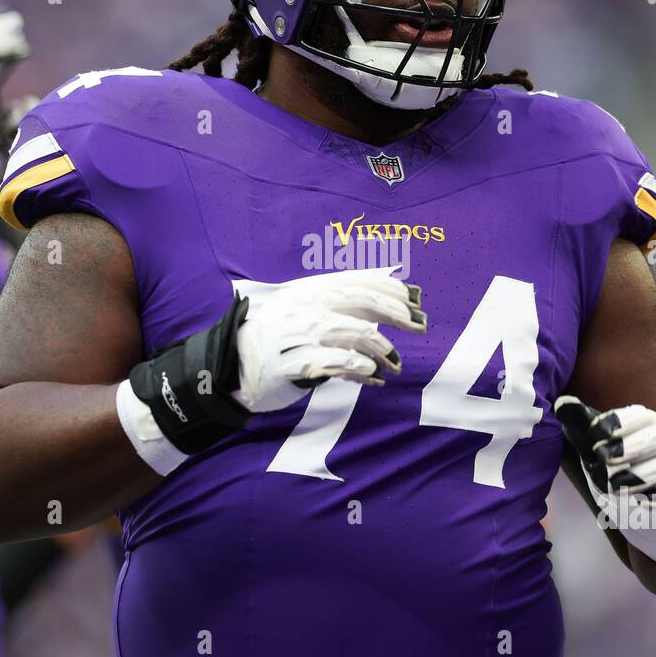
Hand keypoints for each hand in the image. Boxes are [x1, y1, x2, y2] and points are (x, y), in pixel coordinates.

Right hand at [235, 271, 426, 413]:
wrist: (236, 364)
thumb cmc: (281, 336)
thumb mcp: (306, 307)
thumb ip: (342, 302)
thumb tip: (391, 291)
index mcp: (312, 289)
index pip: (358, 280)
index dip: (390, 287)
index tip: (416, 298)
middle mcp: (307, 305)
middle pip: (361, 301)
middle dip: (396, 312)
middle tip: (420, 325)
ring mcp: (300, 333)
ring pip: (353, 333)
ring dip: (382, 349)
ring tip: (395, 364)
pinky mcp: (296, 363)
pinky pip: (338, 363)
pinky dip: (361, 368)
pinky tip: (373, 376)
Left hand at [554, 396, 655, 564]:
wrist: (652, 512)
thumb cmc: (621, 474)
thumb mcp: (599, 455)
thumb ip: (584, 431)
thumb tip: (563, 404)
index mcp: (651, 425)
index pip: (640, 415)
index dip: (616, 424)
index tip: (592, 437)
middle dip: (628, 448)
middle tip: (601, 463)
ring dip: (644, 474)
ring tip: (616, 487)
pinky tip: (647, 504)